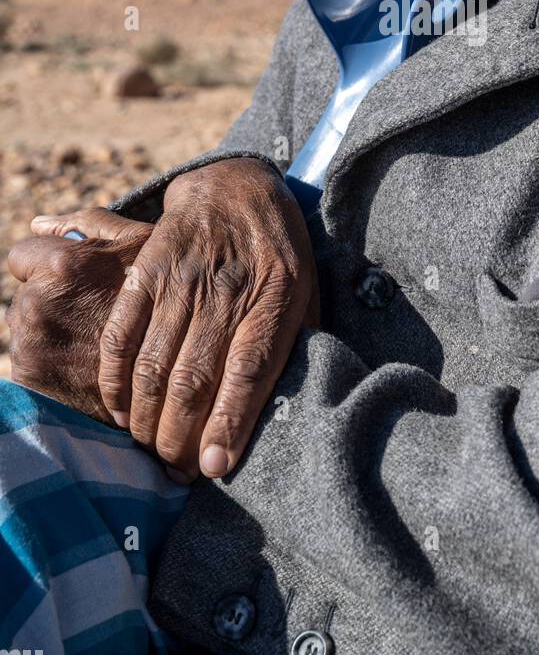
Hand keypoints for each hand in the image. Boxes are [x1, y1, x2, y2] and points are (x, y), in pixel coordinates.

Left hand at [6, 214, 150, 424]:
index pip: (25, 254)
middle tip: (88, 313)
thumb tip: (39, 223)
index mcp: (66, 264)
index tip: (72, 279)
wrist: (163, 380)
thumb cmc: (159, 297)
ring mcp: (32, 339)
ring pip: (26, 321)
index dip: (48, 265)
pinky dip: (47, 356)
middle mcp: (41, 299)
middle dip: (50, 297)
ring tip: (88, 339)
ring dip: (49, 326)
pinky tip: (78, 361)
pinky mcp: (27, 370)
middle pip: (27, 289)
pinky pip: (26, 353)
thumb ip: (94, 224)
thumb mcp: (142, 249)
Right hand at [9, 158, 318, 479]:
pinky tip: (118, 406)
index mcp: (277, 297)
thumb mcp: (307, 292)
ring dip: (145, 416)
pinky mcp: (149, 267)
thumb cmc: (280, 253)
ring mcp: (185, 276)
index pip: (249, 369)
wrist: (239, 186)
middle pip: (195, 376)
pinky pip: (123, 330)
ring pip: (156, 362)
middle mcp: (229, 288)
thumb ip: (300, 344)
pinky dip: (115, 376)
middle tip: (175, 468)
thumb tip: (300, 405)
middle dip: (179, 435)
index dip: (230, 421)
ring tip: (148, 447)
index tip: (215, 466)